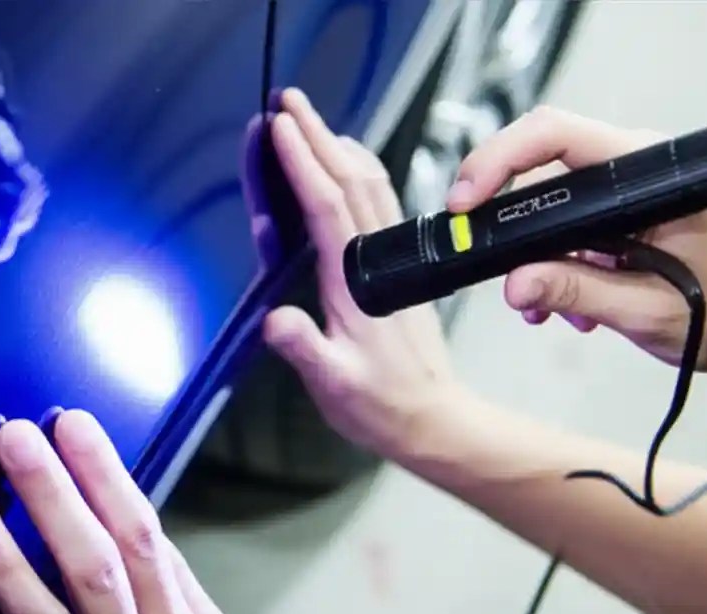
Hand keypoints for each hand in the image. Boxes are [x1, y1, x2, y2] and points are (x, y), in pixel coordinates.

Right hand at [245, 88, 462, 458]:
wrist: (430, 419)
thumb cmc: (380, 404)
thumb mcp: (333, 383)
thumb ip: (304, 348)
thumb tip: (276, 320)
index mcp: (358, 283)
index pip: (328, 207)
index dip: (303, 162)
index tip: (281, 127)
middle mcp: (377, 263)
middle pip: (348, 181)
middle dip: (316, 135)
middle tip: (289, 100)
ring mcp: (389, 262)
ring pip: (367, 187)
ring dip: (337, 147)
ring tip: (309, 121)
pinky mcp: (395, 269)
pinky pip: (376, 206)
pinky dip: (356, 173)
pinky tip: (346, 166)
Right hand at [448, 106, 706, 371]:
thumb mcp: (647, 308)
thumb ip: (577, 292)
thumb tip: (517, 283)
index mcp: (647, 176)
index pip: (554, 136)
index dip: (498, 160)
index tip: (467, 200)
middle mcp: (635, 174)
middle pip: (541, 171)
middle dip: (507, 223)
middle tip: (482, 256)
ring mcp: (625, 196)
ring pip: (549, 206)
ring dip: (531, 256)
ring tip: (540, 303)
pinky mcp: (619, 220)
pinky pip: (566, 228)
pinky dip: (551, 265)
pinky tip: (562, 302)